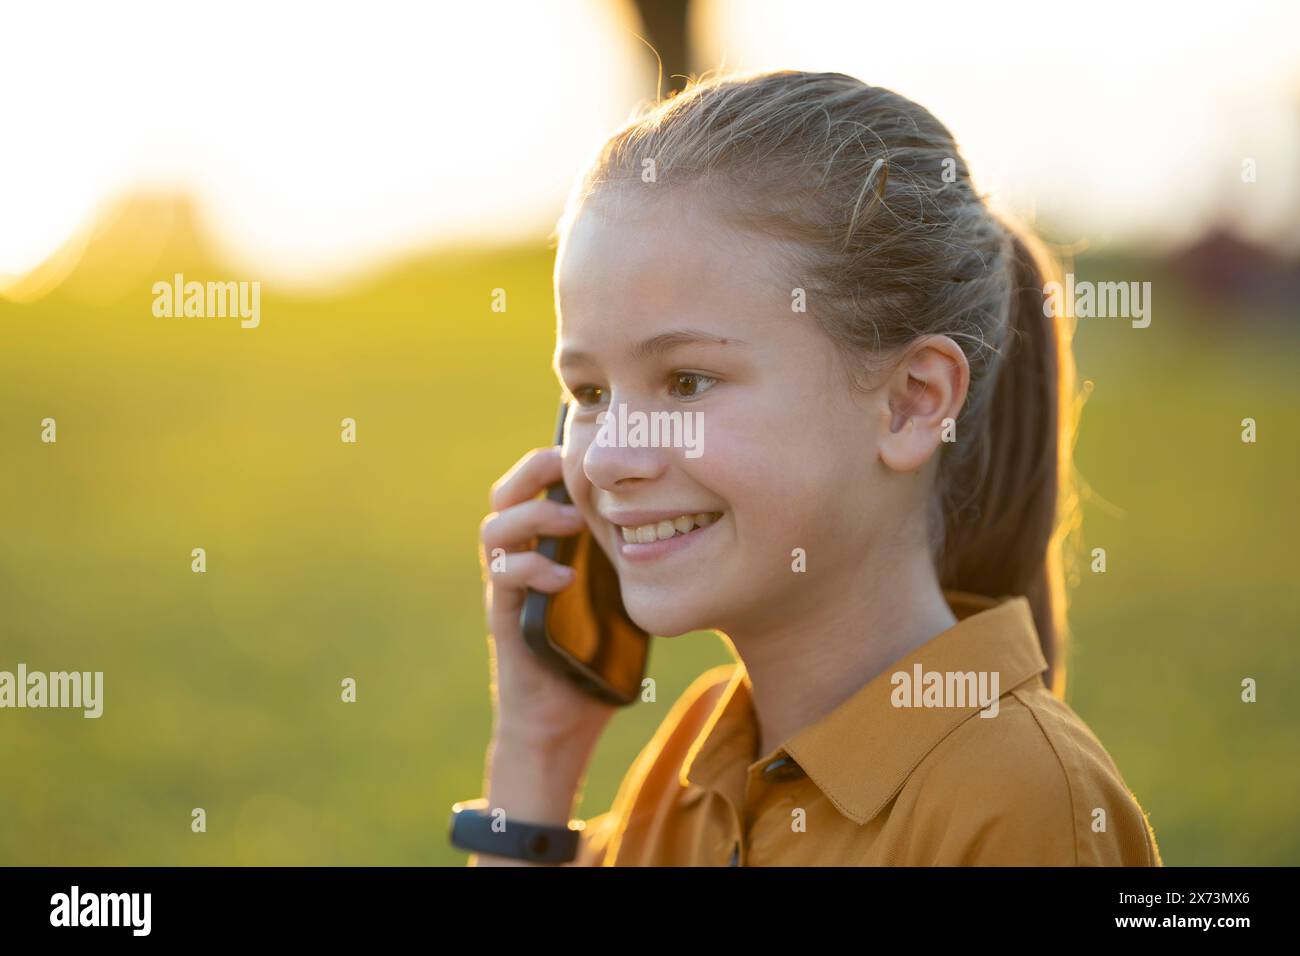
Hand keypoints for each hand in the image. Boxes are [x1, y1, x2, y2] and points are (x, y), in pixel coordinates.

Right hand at [479, 445, 618, 750]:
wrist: (564, 719)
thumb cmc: (598, 655)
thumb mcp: (622, 593)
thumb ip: (633, 557)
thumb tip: (684, 519)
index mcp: (546, 545)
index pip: (536, 485)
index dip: (554, 459)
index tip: (589, 450)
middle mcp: (520, 558)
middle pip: (505, 493)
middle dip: (534, 472)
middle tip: (570, 470)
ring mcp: (506, 587)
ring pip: (494, 530)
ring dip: (532, 516)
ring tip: (573, 523)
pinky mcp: (503, 618)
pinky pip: (501, 579)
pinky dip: (530, 570)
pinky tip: (564, 577)